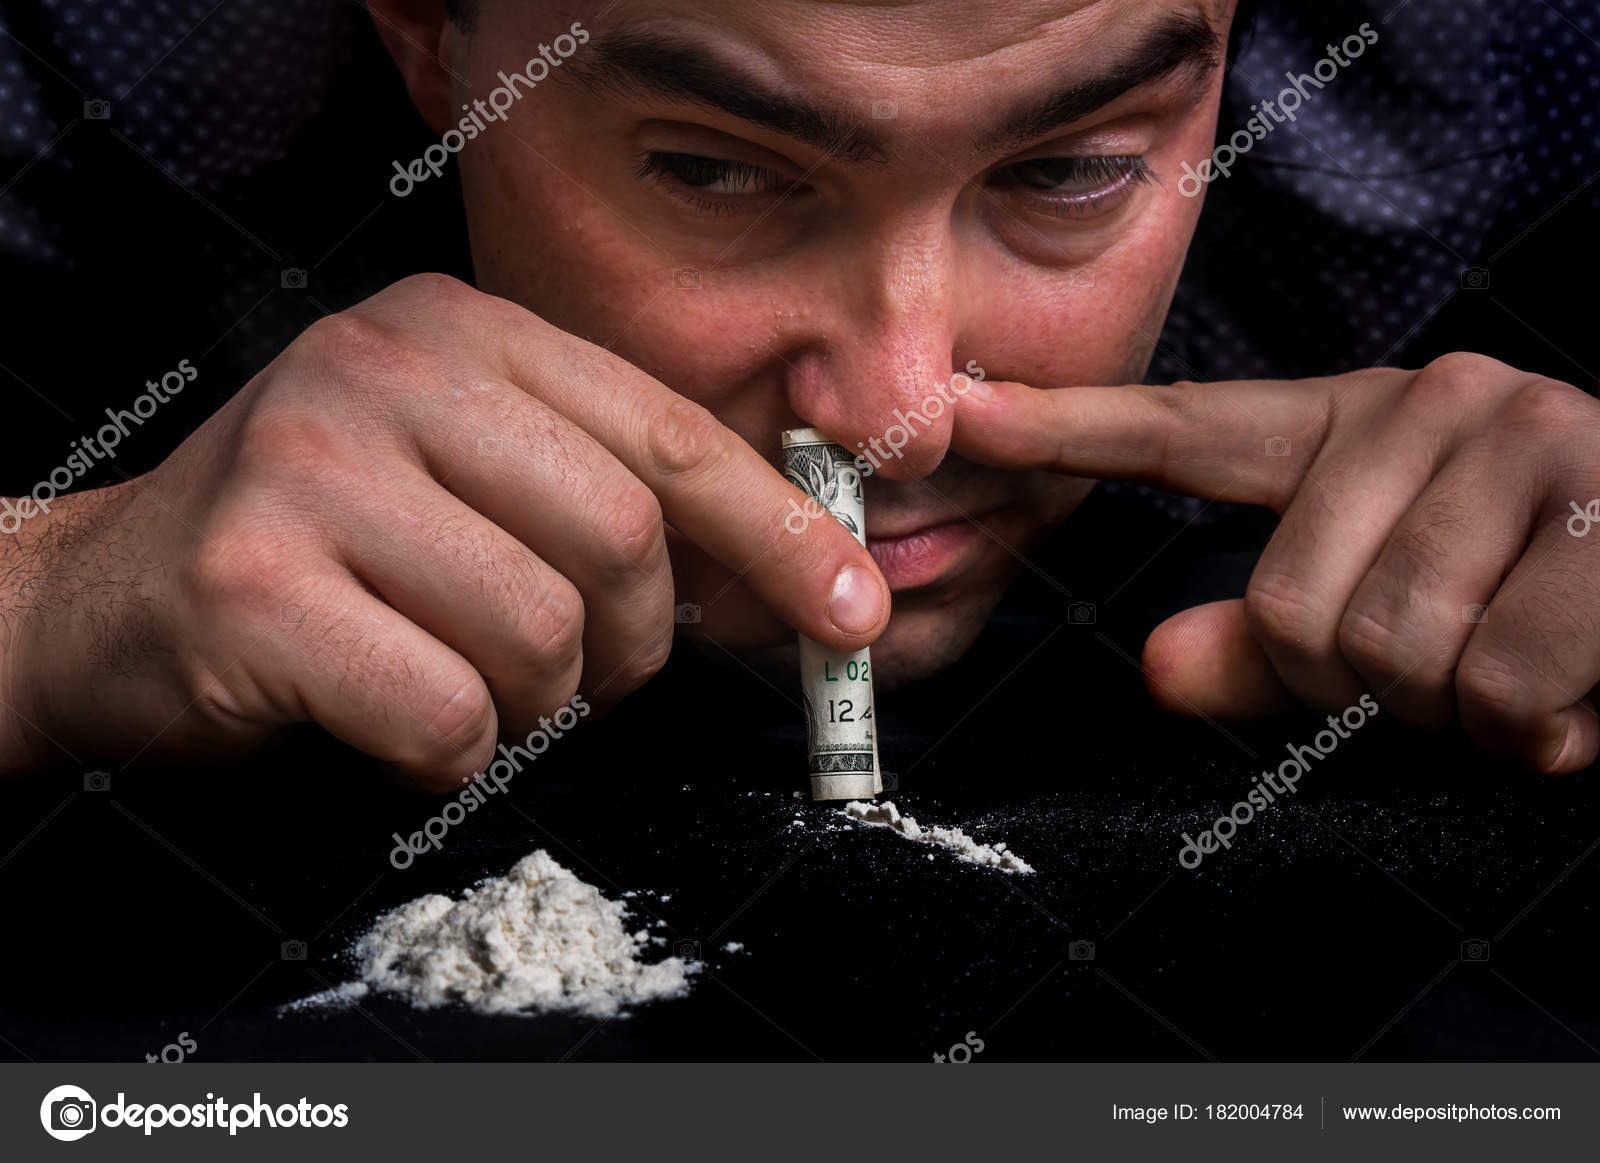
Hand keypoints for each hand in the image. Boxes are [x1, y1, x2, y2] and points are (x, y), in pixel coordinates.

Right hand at [0, 274, 887, 784]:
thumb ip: (605, 498)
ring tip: (470, 691)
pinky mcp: (257, 585)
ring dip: (535, 705)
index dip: (778, 530)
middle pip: (621, 538)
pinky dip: (451, 756)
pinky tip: (397, 728)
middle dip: (634, 645)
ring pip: (540, 633)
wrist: (110, 599)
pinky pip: (448, 711)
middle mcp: (385, 372)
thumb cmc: (327, 551)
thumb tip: (790, 576)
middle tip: (587, 678)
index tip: (852, 610)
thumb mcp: (468, 478)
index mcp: (462, 334)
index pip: (666, 433)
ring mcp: (311, 470)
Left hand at [952, 353, 1599, 773]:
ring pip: (1393, 649)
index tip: (958, 415)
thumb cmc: (1554, 610)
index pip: (1186, 431)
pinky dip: (1542, 725)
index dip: (1066, 428)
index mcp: (1362, 430)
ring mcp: (1532, 441)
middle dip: (1369, 689)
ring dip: (1464, 709)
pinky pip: (1499, 680)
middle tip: (1458, 673)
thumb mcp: (1402, 630)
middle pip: (1294, 609)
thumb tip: (1157, 667)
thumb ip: (1274, 647)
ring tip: (1532, 672)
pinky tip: (1585, 690)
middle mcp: (1438, 406)